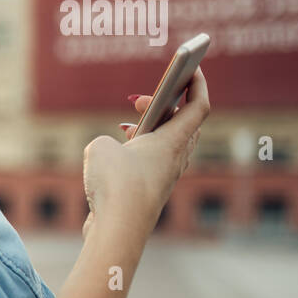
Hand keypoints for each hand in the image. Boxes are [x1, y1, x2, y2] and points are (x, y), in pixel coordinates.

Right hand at [81, 67, 208, 239]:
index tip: (191, 67)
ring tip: (126, 126)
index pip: (197, 106)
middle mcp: (174, 160)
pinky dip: (137, 153)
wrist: (117, 230)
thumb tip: (110, 155)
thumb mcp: (100, 148)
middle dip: (163, 106)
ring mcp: (162, 179)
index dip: (197, 84)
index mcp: (173, 142)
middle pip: (182, 124)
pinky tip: (116, 157)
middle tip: (138, 100)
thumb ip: (107, 143)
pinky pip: (150, 164)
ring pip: (166, 146)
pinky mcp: (147, 194)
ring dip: (148, 131)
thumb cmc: (114, 185)